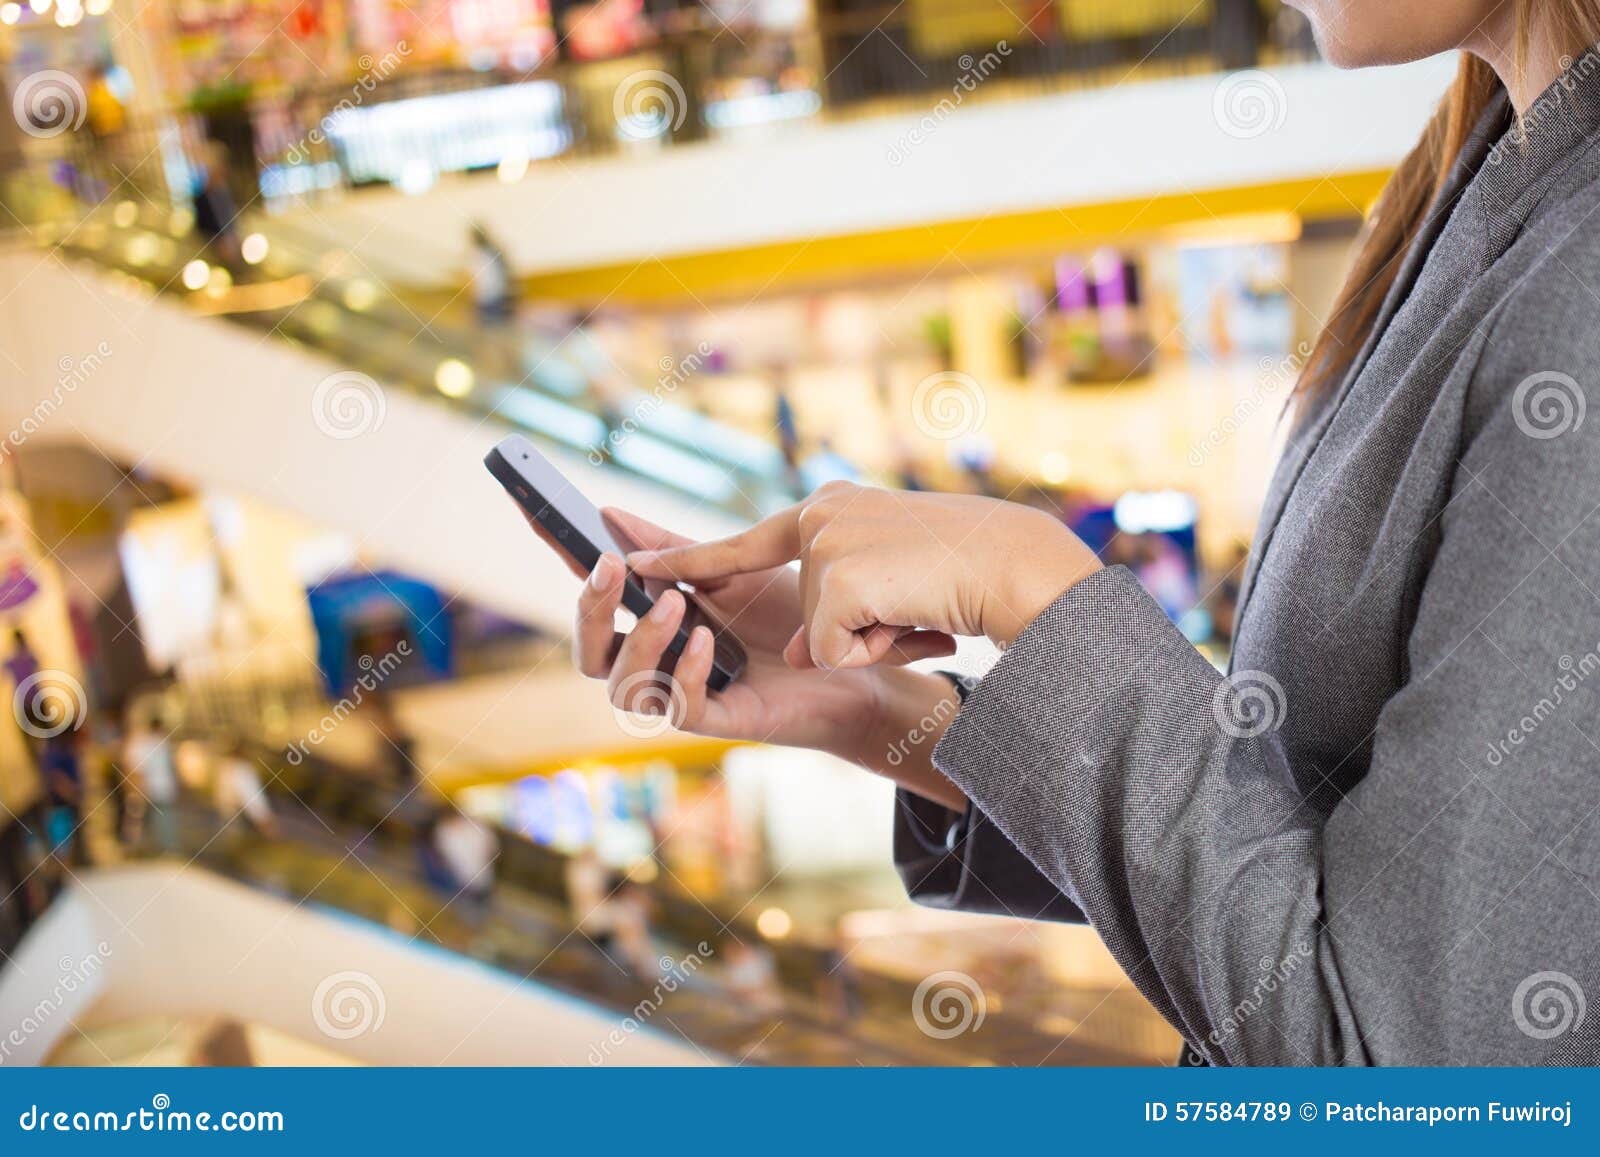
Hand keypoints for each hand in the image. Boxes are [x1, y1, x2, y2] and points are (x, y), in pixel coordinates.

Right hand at [568, 507, 958, 770]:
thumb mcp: (730, 569)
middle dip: (591, 608)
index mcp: (649, 622)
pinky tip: (706, 641)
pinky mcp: (715, 721)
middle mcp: (654, 663)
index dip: (558, 552)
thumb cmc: (788, 617)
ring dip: (642, 640)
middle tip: (611, 567)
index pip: (592, 591)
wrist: (852, 662)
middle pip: (588, 650)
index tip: (530, 504)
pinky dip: (684, 671)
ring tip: (676, 602)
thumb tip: (608, 512)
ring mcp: (680, 695)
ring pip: (622, 686)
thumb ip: (674, 547)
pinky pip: (676, 707)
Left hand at [628, 482, 1100, 669]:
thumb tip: (807, 650)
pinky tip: (915, 620)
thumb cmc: (966, 578)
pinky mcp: (835, 579)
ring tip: (915, 609)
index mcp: (829, 511)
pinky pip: (838, 651)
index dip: (685, 557)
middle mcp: (819, 517)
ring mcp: (824, 544)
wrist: (1018, 567)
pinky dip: (880, 649)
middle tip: (899, 602)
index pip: (744, 544)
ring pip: (820, 634)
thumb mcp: (890, 585)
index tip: (632, 557)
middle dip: (841, 627)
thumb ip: (838, 601)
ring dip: (868, 640)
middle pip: (796, 606)